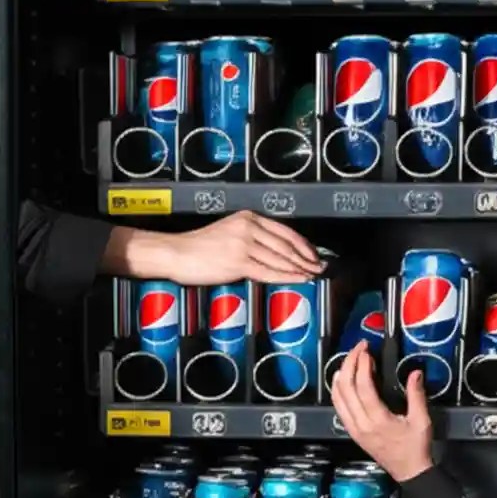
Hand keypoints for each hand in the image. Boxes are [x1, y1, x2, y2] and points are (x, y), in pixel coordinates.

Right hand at [108, 210, 324, 284]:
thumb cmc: (200, 246)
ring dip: (300, 269)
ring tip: (312, 275)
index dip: (303, 244)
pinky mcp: (238, 262)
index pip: (285, 231)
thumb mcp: (229, 231)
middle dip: (306, 258)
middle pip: (286, 245)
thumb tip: (277, 252)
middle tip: (319, 267)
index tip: (314, 254)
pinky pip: (269, 271)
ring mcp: (243, 245)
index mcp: (248, 218)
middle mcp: (248, 228)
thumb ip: (252, 237)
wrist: (177, 253)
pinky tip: (298, 279)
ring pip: (280, 259)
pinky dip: (287, 276)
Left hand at [330, 341, 433, 481]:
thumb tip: (414, 373)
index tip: (366, 352)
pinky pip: (338, 408)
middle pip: (346, 388)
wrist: (409, 472)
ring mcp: (354, 429)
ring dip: (341, 376)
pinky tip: (342, 382)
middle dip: (349, 364)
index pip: (363, 386)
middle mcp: (361, 424)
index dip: (362, 365)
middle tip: (357, 350)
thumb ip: (417, 395)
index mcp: (378, 420)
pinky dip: (338, 391)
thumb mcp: (422, 420)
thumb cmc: (416, 448)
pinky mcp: (352, 432)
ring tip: (348, 360)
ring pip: (337, 397)